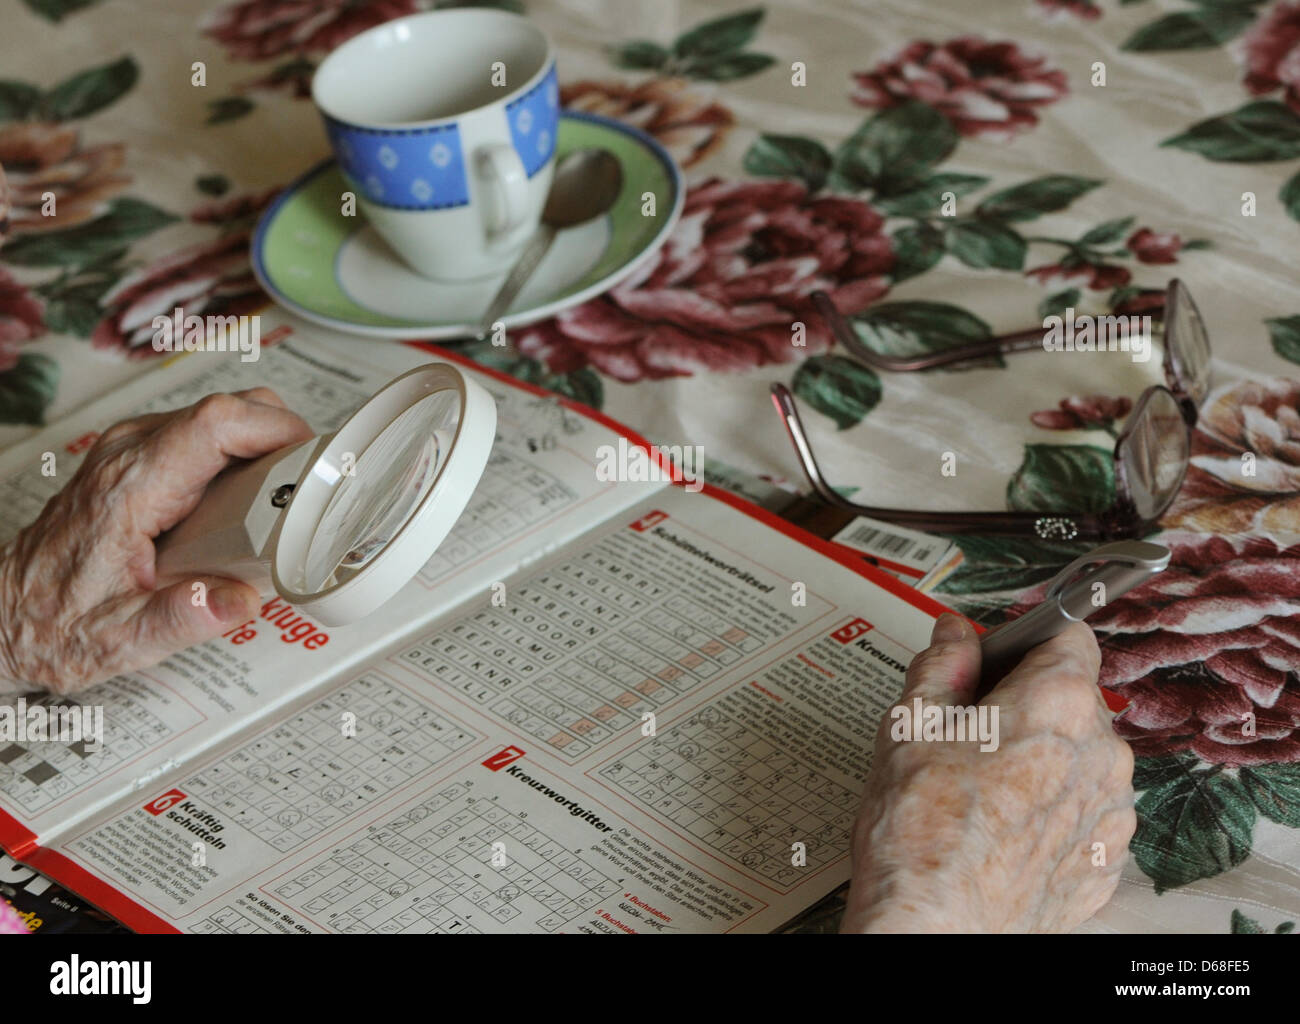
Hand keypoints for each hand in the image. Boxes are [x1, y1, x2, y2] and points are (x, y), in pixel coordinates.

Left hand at [0, 388, 313, 694]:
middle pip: (233, 409)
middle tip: (303, 497)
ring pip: (226, 418)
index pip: (218, 423)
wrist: (7, 611)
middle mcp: (132, 453)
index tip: (314, 462)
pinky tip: (247, 509)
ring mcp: (137, 448)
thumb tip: (237, 601)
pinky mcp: (144, 456)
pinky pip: (211, 436)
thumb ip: (182, 619)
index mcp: (132, 487)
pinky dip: (244, 460)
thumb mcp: (121, 639)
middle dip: (284, 443)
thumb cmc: (57, 621)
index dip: (278, 430)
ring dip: (266, 453)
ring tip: (276, 512)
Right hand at [843, 614, 1134, 932]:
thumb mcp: (911, 722)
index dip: (1026, 639)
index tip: (999, 655)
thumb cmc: (920, 829)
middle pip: (1074, 698)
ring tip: (983, 786)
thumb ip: (942, 663)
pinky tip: (1003, 823)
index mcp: (1058, 702)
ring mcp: (1111, 810)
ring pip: (1082, 757)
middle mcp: (1101, 752)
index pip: (1068, 635)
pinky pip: (1085, 811)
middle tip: (972, 729)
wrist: (935, 923)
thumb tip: (955, 635)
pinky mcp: (1108, 858)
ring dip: (1044, 757)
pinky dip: (1053, 809)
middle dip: (1028, 702)